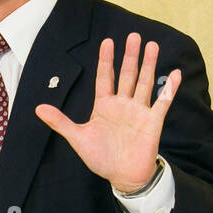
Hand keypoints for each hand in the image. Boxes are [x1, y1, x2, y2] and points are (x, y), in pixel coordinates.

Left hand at [35, 32, 180, 193]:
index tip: (108, 41)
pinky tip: (175, 73)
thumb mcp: (78, 138)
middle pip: (127, 75)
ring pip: (144, 83)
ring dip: (149, 64)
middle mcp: (123, 104)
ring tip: (152, 45)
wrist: (122, 177)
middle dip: (130, 56)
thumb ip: (60, 122)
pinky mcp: (153, 121)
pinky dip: (169, 88)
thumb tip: (37, 108)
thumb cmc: (100, 158)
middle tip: (134, 36)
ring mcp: (139, 111)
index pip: (105, 77)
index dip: (106, 60)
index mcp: (105, 105)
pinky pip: (162, 102)